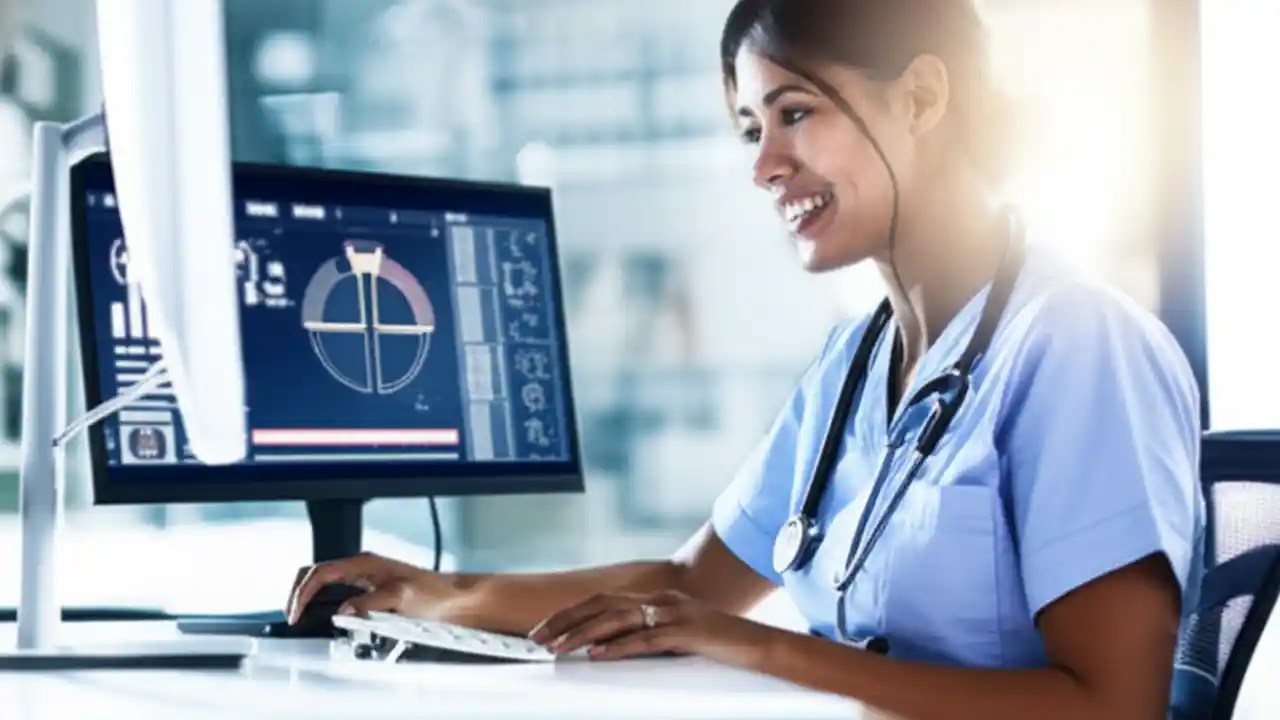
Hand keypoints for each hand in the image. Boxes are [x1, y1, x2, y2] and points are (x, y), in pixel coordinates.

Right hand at [286, 552, 459, 624]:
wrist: (457, 599)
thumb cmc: (436, 593)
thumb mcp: (401, 599)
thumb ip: (370, 603)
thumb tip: (344, 610)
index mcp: (366, 563)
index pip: (322, 572)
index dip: (303, 593)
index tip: (296, 614)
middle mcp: (364, 568)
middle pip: (318, 573)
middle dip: (299, 592)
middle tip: (292, 615)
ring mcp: (368, 578)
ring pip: (326, 582)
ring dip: (310, 597)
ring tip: (302, 617)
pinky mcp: (373, 591)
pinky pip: (339, 593)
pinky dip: (324, 604)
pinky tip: (325, 617)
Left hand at [527, 590, 775, 665]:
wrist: (758, 644)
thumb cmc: (718, 643)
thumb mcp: (675, 635)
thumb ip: (645, 635)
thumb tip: (604, 648)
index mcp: (655, 599)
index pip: (603, 601)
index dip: (570, 614)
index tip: (544, 630)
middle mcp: (660, 600)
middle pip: (601, 604)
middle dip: (565, 620)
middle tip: (538, 638)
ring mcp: (673, 614)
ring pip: (617, 620)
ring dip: (582, 634)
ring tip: (558, 648)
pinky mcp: (686, 632)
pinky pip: (645, 640)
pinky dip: (617, 647)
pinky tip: (597, 655)